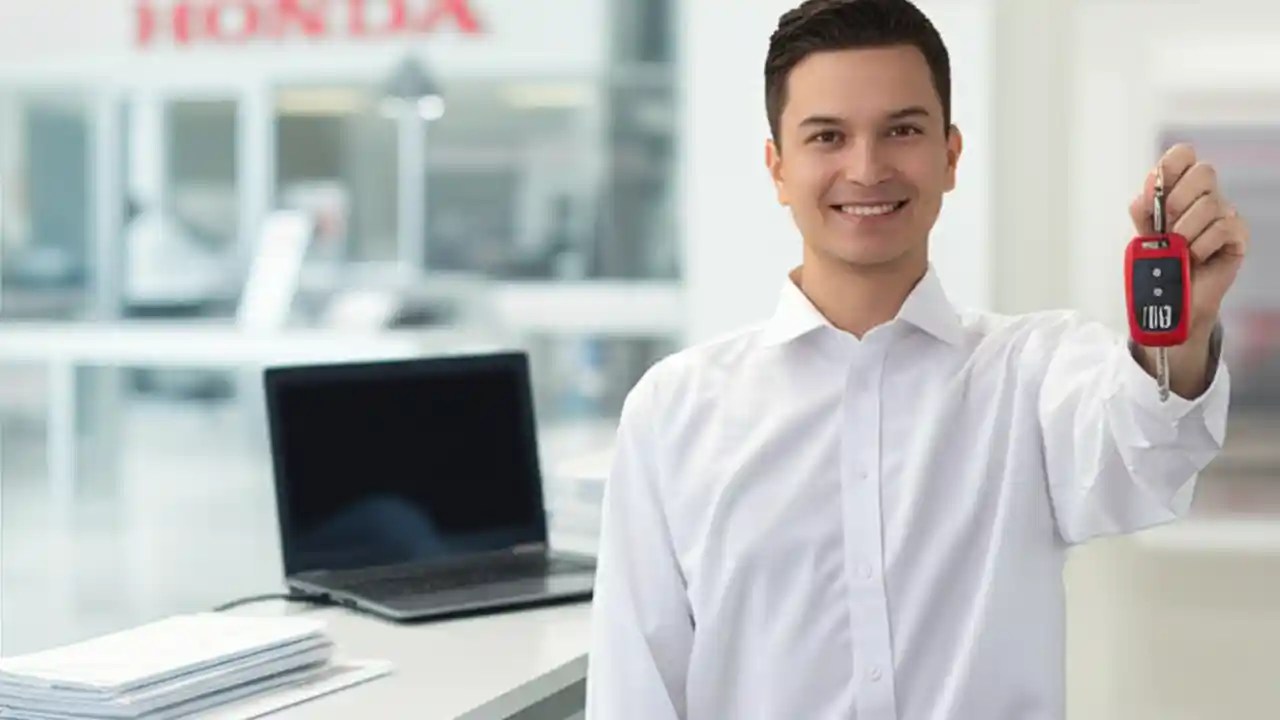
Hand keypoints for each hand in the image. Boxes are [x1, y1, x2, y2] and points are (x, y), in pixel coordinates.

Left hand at [1128, 143, 1249, 339]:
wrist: (1173, 297)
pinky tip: (1194, 256)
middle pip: (1204, 172)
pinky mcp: (1237, 235)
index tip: (1157, 185)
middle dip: (1177, 200)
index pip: (1183, 155)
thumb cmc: (1161, 261)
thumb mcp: (1143, 233)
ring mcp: (1224, 214)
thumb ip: (1142, 211)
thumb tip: (1145, 194)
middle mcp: (1205, 195)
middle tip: (1166, 226)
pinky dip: (1201, 245)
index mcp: (1180, 188)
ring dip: (1186, 230)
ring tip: (1179, 248)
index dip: (1171, 164)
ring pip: (1210, 204)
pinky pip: (1221, 228)